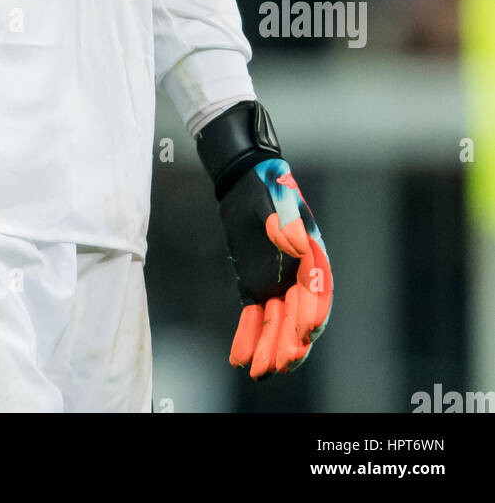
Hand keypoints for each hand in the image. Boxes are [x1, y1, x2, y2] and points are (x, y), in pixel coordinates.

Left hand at [218, 157, 332, 378]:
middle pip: (299, 315)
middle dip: (291, 341)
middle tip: (281, 364)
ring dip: (269, 347)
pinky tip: (238, 357)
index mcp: (311, 254)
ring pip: (276, 323)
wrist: (242, 184)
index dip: (313, 310)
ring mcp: (278, 284)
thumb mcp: (273, 196)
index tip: (306, 330)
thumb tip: (295, 243)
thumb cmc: (264, 185)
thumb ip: (283, 219)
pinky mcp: (256, 287)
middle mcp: (298, 276)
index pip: (316, 289)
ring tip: (258, 371)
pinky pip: (254, 317)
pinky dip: (247, 337)